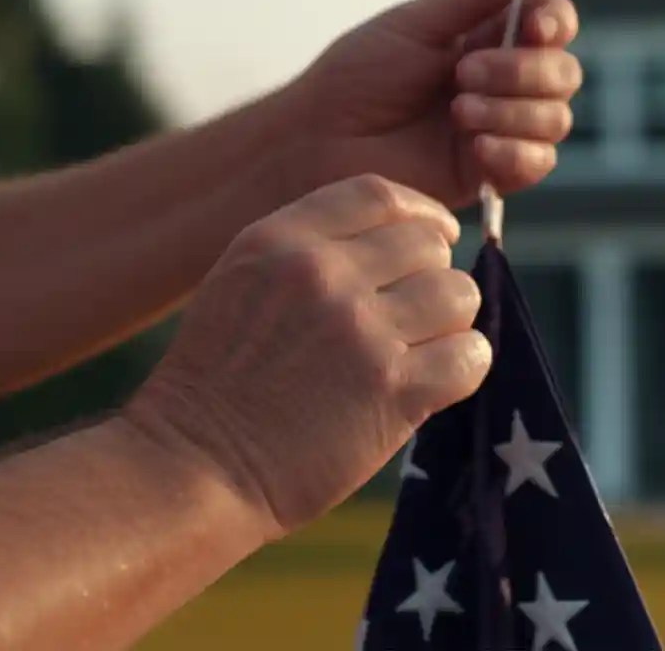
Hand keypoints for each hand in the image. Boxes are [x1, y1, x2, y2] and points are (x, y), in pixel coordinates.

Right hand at [125, 175, 491, 535]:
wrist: (194, 468)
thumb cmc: (217, 384)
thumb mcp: (240, 284)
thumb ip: (307, 252)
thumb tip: (402, 240)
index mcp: (281, 240)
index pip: (380, 195)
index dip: (422, 214)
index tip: (436, 237)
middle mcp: (323, 275)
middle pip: (429, 244)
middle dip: (433, 276)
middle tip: (416, 316)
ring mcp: (361, 331)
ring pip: (458, 295)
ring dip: (451, 324)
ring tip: (422, 351)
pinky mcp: (392, 391)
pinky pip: (470, 356)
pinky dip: (464, 367)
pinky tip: (436, 383)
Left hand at [284, 0, 581, 206]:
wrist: (320, 141)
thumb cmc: (356, 79)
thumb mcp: (414, 26)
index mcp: (486, 39)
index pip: (549, 24)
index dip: (554, 21)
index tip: (533, 24)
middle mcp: (502, 84)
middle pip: (562, 73)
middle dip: (525, 71)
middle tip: (466, 73)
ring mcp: (498, 130)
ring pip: (554, 119)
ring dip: (514, 111)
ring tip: (458, 111)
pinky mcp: (488, 175)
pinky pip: (534, 164)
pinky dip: (514, 152)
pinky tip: (477, 147)